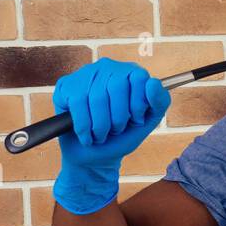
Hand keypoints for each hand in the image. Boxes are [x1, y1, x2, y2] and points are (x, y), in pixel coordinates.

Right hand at [52, 57, 171, 214]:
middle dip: (118, 118)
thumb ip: (160, 102)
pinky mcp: (66, 86)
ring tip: (101, 135)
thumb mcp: (147, 122)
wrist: (95, 158)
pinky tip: (86, 136)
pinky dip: (84, 127)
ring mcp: (85, 75)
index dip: (138, 104)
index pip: (139, 77)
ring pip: (96, 97)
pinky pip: (77, 103)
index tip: (135, 119)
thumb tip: (152, 83)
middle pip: (117, 85)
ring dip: (101, 126)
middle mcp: (108, 68)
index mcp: (131, 73)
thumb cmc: (122, 137)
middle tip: (116, 130)